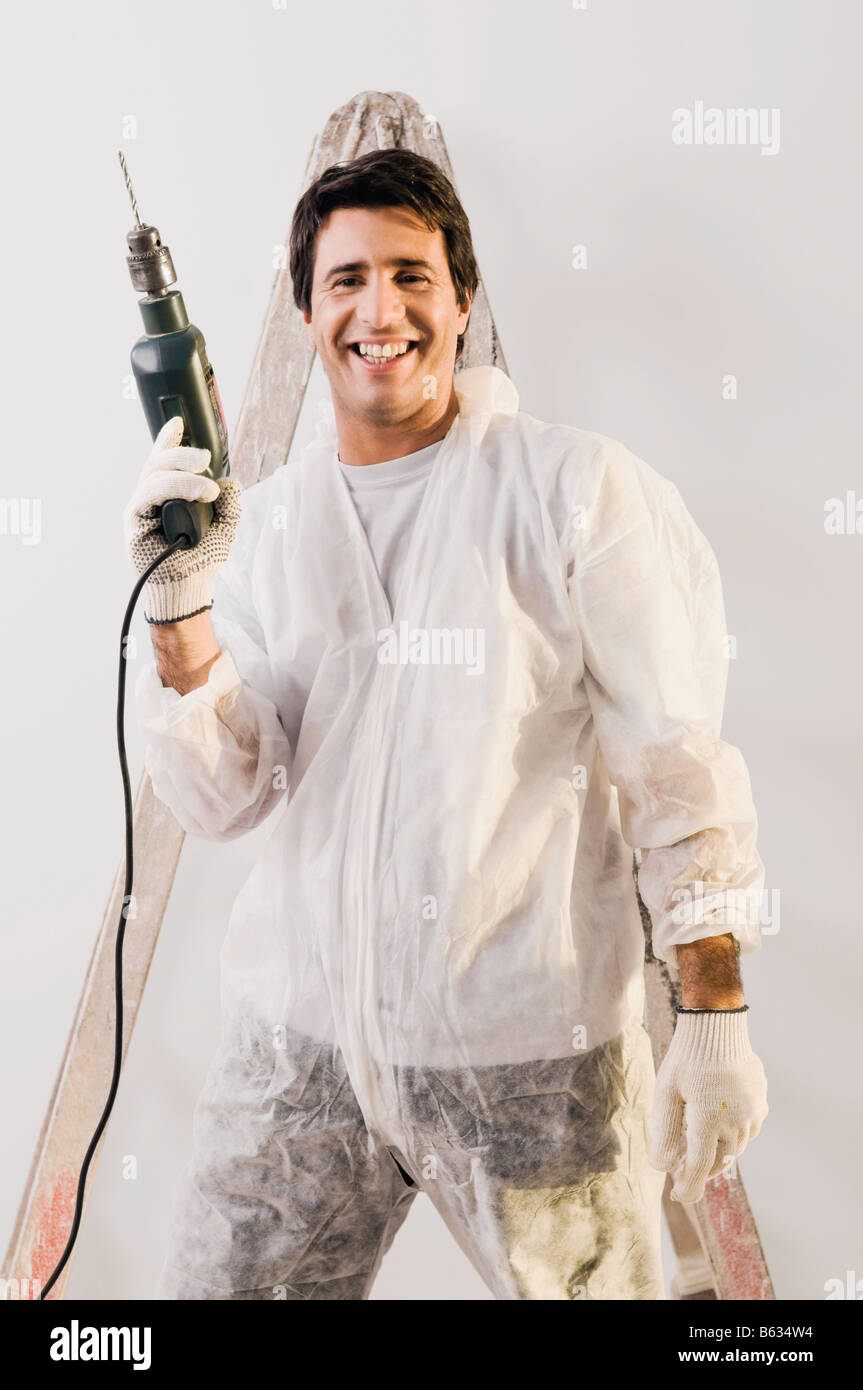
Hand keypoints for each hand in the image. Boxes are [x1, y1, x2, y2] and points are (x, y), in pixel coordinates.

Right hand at [123, 416, 242, 623]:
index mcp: (165, 498)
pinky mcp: (133, 520)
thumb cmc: (199, 562)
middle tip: (206, 458)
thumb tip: (230, 483)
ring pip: (155, 475)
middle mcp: (148, 499)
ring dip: (184, 475)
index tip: (179, 422)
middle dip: (181, 453)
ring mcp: (138, 509)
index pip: (164, 463)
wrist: (188, 591)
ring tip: (209, 488)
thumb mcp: (223, 529)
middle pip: (158, 462)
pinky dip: (175, 488)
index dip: (168, 440)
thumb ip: (228, 505)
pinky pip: (149, 493)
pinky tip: (199, 494)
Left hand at [648, 1010, 767, 1202]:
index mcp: (708, 1121)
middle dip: (701, 1167)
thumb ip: (664, 1133)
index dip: (688, 1187)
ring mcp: (752, 1113)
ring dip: (717, 1150)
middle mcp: (735, 1122)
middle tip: (682, 1166)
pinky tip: (718, 1119)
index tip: (679, 1197)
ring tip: (698, 1141)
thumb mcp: (665, 1093)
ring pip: (735, 1147)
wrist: (717, 1026)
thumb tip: (663, 1168)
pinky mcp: (761, 1103)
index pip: (699, 1168)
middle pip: (718, 1160)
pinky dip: (732, 1133)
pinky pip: (747, 1129)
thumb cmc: (686, 1059)